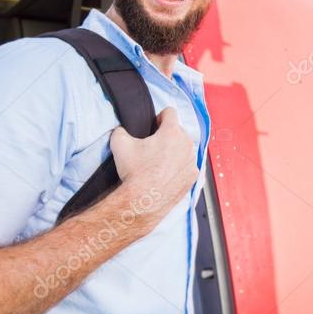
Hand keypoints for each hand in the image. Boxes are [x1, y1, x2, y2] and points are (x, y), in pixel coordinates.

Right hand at [108, 107, 198, 230]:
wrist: (143, 201)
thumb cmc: (134, 172)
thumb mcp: (119, 144)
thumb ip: (121, 130)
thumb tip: (122, 130)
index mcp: (172, 133)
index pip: (170, 112)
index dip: (159, 117)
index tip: (154, 126)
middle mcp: (186, 145)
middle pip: (179, 131)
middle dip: (167, 135)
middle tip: (153, 147)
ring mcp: (192, 161)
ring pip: (185, 148)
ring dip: (175, 151)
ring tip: (160, 162)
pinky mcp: (193, 177)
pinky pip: (188, 165)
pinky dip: (179, 167)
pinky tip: (167, 173)